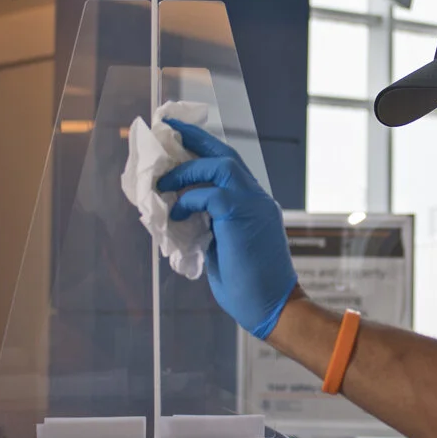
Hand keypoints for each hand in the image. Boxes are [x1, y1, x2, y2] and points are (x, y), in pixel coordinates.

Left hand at [156, 122, 298, 338]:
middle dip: (196, 140)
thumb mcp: (223, 247)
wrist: (272, 307)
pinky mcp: (242, 215)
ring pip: (221, 165)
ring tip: (164, 182)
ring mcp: (254, 204)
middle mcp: (257, 198)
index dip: (206, 149)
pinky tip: (177, 213)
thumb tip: (180, 213)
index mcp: (254, 204)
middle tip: (169, 130)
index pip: (230, 166)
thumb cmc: (248, 286)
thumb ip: (208, 225)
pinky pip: (211, 193)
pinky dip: (189, 199)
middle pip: (226, 154)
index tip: (182, 136)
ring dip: (188, 169)